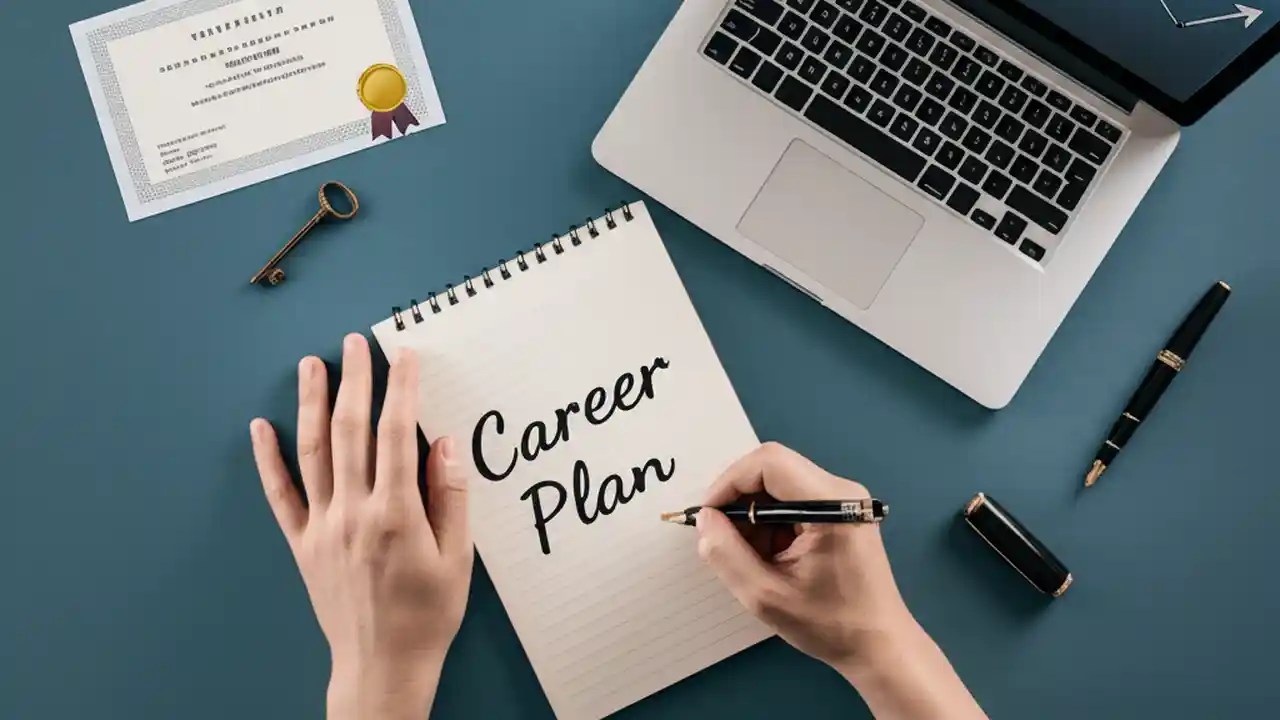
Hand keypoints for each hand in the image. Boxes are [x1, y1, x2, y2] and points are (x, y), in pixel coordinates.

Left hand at [250, 334, 473, 719]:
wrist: (383, 666)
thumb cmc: (428, 615)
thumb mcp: (458, 558)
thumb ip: (451, 497)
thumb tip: (445, 443)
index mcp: (396, 514)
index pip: (397, 434)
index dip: (402, 389)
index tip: (406, 356)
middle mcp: (353, 513)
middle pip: (349, 431)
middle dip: (354, 381)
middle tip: (356, 343)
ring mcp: (322, 527)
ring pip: (312, 451)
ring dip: (311, 403)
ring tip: (312, 364)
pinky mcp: (302, 544)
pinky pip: (280, 494)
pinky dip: (268, 459)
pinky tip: (262, 426)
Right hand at [696, 443, 983, 718]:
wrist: (879, 645)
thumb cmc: (830, 624)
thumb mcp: (765, 595)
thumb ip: (726, 554)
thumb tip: (703, 519)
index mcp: (832, 503)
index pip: (769, 462)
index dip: (729, 482)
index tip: (708, 516)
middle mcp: (841, 490)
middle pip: (772, 471)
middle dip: (739, 503)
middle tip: (725, 542)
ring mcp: (843, 500)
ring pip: (778, 487)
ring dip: (754, 518)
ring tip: (753, 560)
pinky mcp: (839, 513)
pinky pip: (791, 502)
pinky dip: (770, 525)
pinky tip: (771, 559)